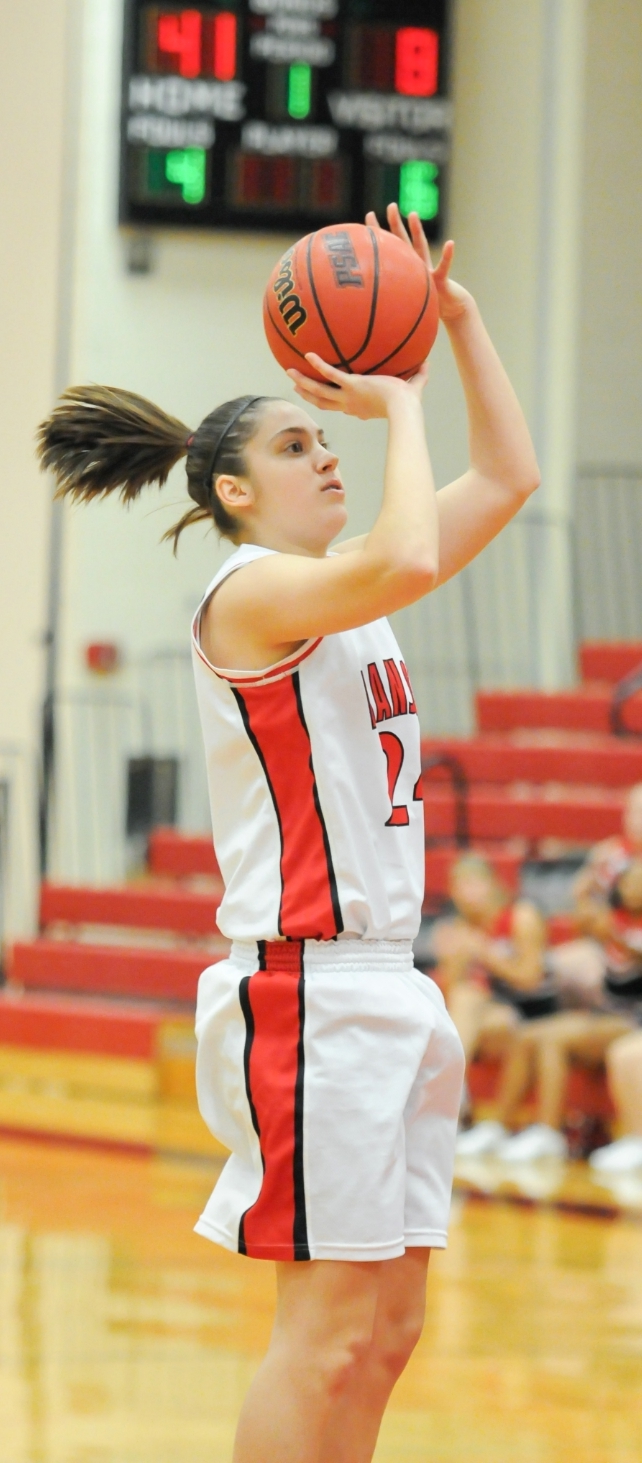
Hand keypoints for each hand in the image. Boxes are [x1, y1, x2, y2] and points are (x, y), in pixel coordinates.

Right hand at [288, 353, 427, 419]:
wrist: (404, 408)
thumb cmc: (409, 404)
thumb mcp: (413, 387)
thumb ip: (419, 375)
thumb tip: (428, 362)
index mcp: (361, 408)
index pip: (343, 406)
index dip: (332, 401)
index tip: (323, 396)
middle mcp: (350, 405)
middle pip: (323, 401)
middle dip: (308, 394)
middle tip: (296, 387)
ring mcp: (348, 396)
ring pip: (319, 392)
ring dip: (304, 383)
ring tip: (290, 373)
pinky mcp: (351, 385)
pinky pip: (330, 374)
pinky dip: (319, 365)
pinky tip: (308, 355)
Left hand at [366, 202, 471, 323]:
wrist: (451, 309)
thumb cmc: (428, 307)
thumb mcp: (407, 303)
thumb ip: (394, 298)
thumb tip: (370, 305)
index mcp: (405, 270)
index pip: (389, 248)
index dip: (378, 234)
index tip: (368, 216)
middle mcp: (416, 265)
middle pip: (403, 241)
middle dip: (395, 223)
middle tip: (390, 205)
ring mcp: (428, 270)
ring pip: (420, 248)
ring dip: (417, 231)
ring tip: (412, 214)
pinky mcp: (441, 280)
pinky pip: (444, 267)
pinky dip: (447, 256)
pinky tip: (450, 244)